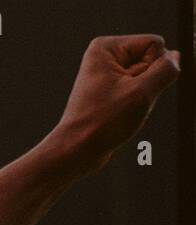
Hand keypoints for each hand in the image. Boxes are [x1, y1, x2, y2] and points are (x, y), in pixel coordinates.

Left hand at [52, 34, 179, 175]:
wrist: (77, 150)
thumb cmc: (102, 122)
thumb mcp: (143, 92)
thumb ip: (166, 69)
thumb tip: (175, 57)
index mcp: (106, 47)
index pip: (155, 44)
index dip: (154, 67)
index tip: (131, 88)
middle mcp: (105, 57)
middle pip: (152, 60)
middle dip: (147, 83)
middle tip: (125, 102)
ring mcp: (108, 75)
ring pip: (148, 78)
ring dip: (143, 96)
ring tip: (122, 110)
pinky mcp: (111, 92)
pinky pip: (139, 92)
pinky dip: (137, 105)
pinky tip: (121, 116)